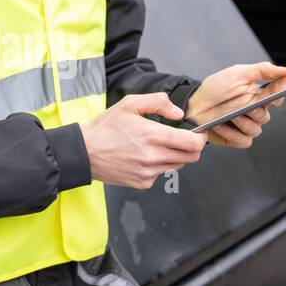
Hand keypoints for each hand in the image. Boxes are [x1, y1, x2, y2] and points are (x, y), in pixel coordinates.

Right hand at [80, 91, 206, 187]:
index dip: (201, 138)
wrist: (84, 153)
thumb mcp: (129, 104)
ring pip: (177, 165)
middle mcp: (153, 157)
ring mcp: (149, 172)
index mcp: (153, 136)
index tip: (198, 133)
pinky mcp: (143, 182)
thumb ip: (158, 102)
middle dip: (191, 147)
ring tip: (155, 146)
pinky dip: (158, 165)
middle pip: (191, 157)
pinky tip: (142, 157)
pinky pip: (161, 174)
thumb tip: (178, 114)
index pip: (194, 144)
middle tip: (180, 139)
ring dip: (174, 156)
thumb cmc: (105, 128)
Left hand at [184, 62, 285, 149]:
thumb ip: (263, 71)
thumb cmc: (216, 88)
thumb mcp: (238, 73)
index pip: (277, 97)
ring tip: (228, 115)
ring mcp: (247, 126)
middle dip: (252, 111)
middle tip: (242, 106)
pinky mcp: (237, 138)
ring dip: (241, 122)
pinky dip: (231, 133)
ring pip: (255, 130)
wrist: (193, 103)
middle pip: (265, 116)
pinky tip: (219, 125)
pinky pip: (243, 140)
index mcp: (259, 94)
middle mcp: (255, 111)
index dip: (279, 97)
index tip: (274, 96)